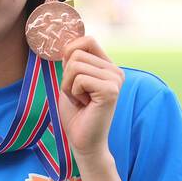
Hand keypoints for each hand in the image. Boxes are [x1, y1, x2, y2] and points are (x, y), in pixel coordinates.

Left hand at [56, 35, 122, 164]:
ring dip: (69, 86)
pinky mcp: (111, 90)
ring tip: (81, 100)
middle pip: (76, 53)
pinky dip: (74, 93)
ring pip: (75, 66)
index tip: (70, 76)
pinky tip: (84, 104)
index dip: (69, 53)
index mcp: (108, 66)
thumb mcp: (70, 81)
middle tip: (77, 95)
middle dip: (66, 76)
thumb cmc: (76, 113)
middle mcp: (115, 70)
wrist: (83, 140)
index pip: (87, 40)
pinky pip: (79, 79)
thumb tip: (66, 43)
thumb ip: (72, 62)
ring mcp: (115, 79)